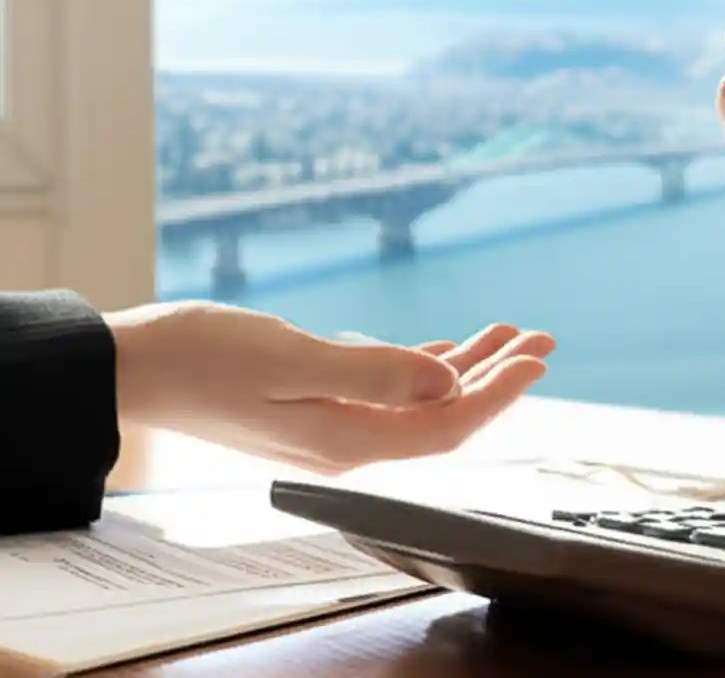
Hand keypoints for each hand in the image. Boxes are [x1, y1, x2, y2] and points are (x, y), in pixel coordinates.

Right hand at [107, 301, 554, 473]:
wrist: (131, 369)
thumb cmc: (201, 357)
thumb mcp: (292, 358)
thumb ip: (376, 373)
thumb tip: (448, 381)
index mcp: (347, 438)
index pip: (447, 425)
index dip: (498, 393)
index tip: (535, 359)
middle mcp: (346, 441)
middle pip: (443, 415)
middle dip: (496, 376)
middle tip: (540, 340)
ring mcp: (330, 425)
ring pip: (419, 400)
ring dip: (466, 366)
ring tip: (508, 336)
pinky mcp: (313, 405)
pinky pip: (387, 391)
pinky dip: (422, 367)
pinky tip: (444, 351)